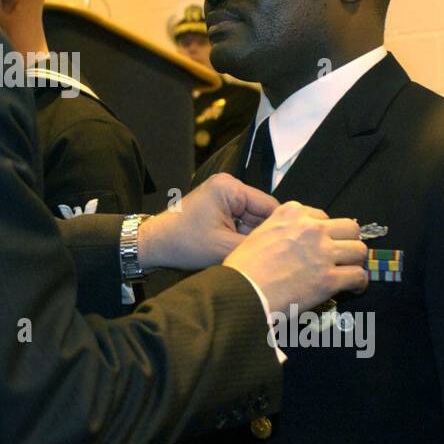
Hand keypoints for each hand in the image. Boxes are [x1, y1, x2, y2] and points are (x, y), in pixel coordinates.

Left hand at [138, 173, 279, 269]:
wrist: (154, 245)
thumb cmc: (182, 243)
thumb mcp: (225, 248)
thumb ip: (257, 246)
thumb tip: (283, 249)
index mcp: (230, 188)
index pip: (270, 205)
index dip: (280, 228)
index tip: (289, 248)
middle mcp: (228, 187)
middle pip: (262, 213)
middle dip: (264, 234)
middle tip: (272, 256)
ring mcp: (222, 197)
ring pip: (252, 221)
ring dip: (252, 238)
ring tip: (253, 256)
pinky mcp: (218, 209)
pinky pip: (241, 224)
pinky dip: (242, 238)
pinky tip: (241, 252)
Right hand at [222, 201, 367, 313]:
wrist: (242, 292)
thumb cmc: (243, 268)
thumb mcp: (258, 234)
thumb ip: (281, 230)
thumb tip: (293, 243)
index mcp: (291, 213)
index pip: (322, 215)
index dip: (324, 231)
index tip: (321, 243)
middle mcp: (311, 228)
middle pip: (349, 227)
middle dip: (346, 241)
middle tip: (340, 255)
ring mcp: (322, 253)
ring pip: (359, 250)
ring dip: (354, 262)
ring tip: (347, 271)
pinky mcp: (329, 278)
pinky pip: (359, 276)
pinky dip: (358, 283)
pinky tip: (352, 288)